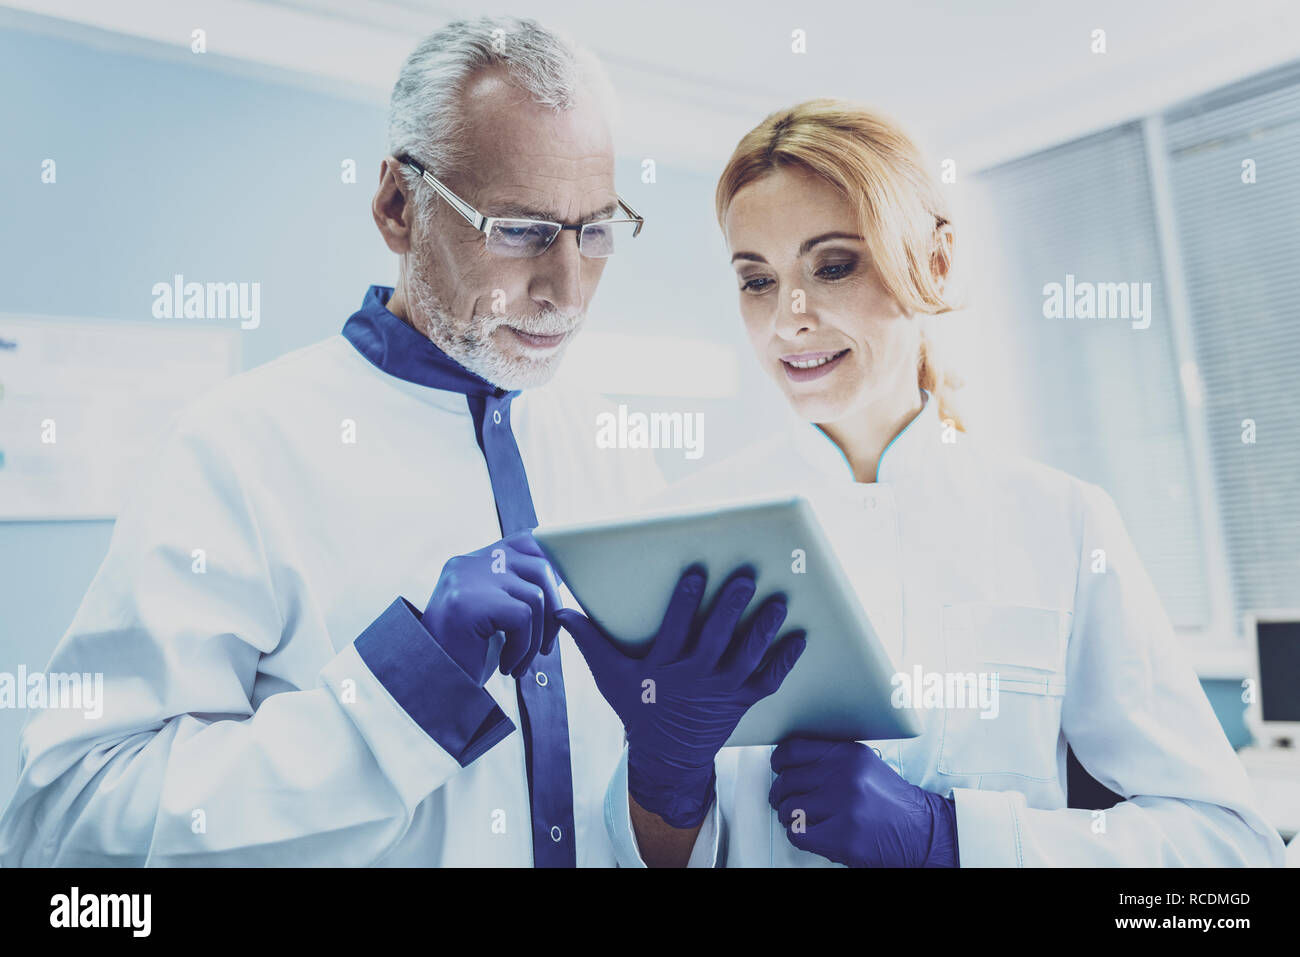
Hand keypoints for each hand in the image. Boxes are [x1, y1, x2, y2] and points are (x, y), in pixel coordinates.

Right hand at [421, 531, 562, 685]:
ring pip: (535, 595)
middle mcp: (469, 562)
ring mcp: (468, 579)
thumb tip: (564, 574)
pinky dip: (522, 647)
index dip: (551, 569)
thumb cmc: (465, 654)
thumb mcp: (494, 613)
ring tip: (519, 663)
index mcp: (474, 560)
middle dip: (553, 612)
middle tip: (545, 648)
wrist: (430, 685)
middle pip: (540, 567)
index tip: (553, 605)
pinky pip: (522, 617)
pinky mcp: (469, 602)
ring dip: (536, 638)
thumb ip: (518, 588)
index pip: (528, 542)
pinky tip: (506, 665)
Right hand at [557, 565, 805, 827]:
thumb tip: (561, 610)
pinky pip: (768, 679)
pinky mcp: (742, 701)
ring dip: (763, 628)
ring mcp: (721, 691)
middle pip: (716, 637)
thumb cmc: (638, 708)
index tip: (696, 572)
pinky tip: (798, 637)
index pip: (674, 628)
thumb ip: (589, 641)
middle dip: (731, 606)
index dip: (685, 601)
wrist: (666, 756)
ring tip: (777, 601)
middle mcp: (694, 678)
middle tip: (746, 578)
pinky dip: (784, 660)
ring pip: (747, 655)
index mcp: (661, 668)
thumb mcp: (610, 676)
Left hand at [770, 738, 958, 866]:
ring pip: (790, 808)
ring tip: (801, 819)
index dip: (779, 761)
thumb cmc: (893, 803)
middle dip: (780, 794)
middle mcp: (846, 777)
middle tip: (784, 801)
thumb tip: (791, 763)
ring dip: (789, 817)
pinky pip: (799, 834)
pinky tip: (810, 834)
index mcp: (849, 755)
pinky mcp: (844, 838)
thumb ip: (831, 761)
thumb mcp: (865, 767)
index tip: (779, 769)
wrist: (923, 832)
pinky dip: (798, 836)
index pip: (794, 750)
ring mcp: (845, 808)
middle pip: (787, 781)